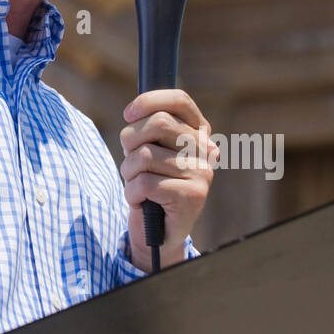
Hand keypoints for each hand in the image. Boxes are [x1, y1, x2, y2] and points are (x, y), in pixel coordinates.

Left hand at [119, 88, 216, 271]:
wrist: (157, 232)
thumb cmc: (150, 185)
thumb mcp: (147, 150)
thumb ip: (147, 128)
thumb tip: (133, 112)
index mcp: (198, 133)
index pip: (180, 101)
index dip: (149, 101)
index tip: (128, 114)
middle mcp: (206, 150)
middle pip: (158, 123)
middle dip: (130, 140)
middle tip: (131, 161)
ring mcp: (202, 173)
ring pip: (145, 154)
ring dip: (128, 172)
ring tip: (137, 184)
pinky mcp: (192, 196)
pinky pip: (145, 182)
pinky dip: (132, 193)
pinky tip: (141, 201)